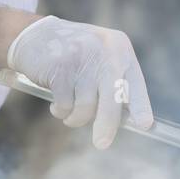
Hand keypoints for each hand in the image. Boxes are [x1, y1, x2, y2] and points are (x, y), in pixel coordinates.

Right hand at [6, 15, 153, 147]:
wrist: (35, 35)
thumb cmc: (74, 57)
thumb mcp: (100, 59)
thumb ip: (114, 84)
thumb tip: (124, 121)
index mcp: (121, 50)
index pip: (135, 84)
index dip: (140, 106)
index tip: (145, 125)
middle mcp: (106, 52)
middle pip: (112, 100)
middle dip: (107, 126)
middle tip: (102, 144)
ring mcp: (83, 59)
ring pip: (86, 107)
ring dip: (75, 118)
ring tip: (68, 113)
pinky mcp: (60, 68)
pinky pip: (65, 105)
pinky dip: (60, 110)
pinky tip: (55, 101)